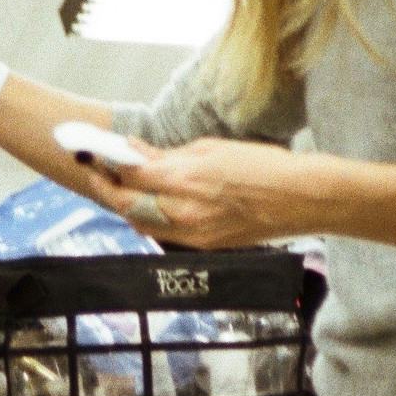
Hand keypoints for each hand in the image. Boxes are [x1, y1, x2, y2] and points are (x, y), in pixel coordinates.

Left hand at [90, 134, 325, 249]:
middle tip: (96, 171)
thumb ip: (169, 155)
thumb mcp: (212, 149)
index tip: (94, 152)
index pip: (129, 175)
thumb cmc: (264, 166)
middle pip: (126, 205)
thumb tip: (136, 151)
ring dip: (125, 205)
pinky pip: (163, 233)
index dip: (106, 163)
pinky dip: (148, 217)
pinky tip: (150, 202)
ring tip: (120, 186)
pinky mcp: (203, 246)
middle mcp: (182, 212)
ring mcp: (192, 234)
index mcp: (185, 180)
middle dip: (106, 187)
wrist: (301, 200)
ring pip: (140, 223)